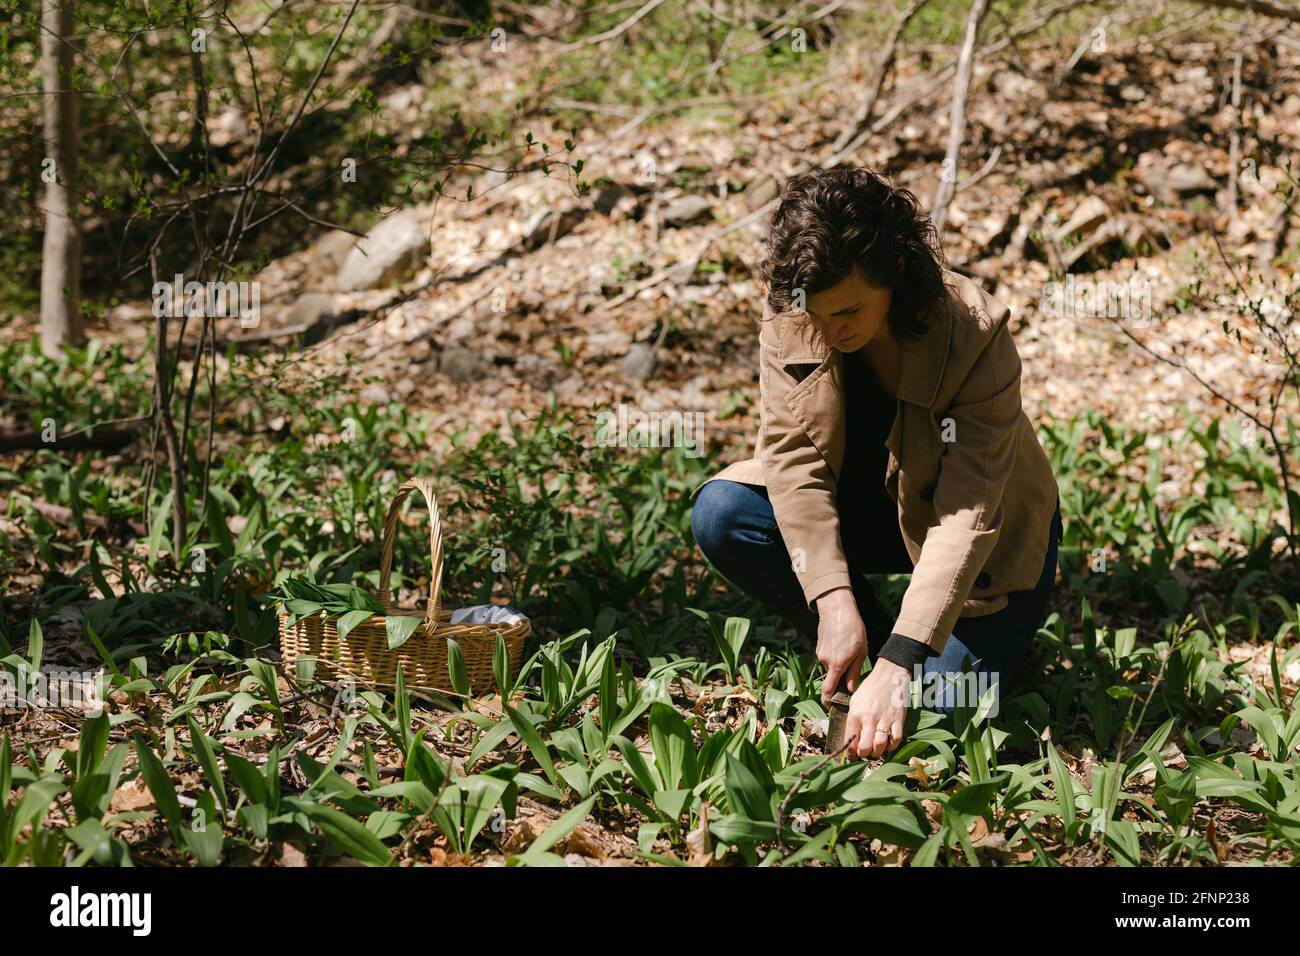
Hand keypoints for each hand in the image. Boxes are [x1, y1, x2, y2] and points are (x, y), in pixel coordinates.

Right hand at [814, 587, 867, 704]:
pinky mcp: (818, 647)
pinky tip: (843, 643)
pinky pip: (827, 657)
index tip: (832, 707)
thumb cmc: (853, 629)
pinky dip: (835, 655)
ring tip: (850, 649)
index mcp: (837, 665)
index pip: (828, 690)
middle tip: (854, 666)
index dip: (828, 701)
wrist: (836, 608)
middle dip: (841, 677)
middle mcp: (825, 662)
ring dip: (839, 664)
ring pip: (830, 666)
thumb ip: (854, 672)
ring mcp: (820, 654)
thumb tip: (850, 688)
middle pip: (832, 677)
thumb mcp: (860, 652)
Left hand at [844, 659, 909, 758]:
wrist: (889, 676)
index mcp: (856, 713)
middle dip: (864, 755)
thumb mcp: (855, 701)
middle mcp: (869, 718)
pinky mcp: (899, 719)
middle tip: (864, 753)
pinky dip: (892, 746)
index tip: (851, 756)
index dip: (850, 752)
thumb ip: (852, 720)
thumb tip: (850, 738)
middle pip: (865, 747)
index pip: (850, 739)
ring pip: (880, 746)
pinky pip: (896, 739)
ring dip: (877, 752)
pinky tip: (888, 743)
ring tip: (875, 750)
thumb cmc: (870, 689)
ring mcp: (885, 719)